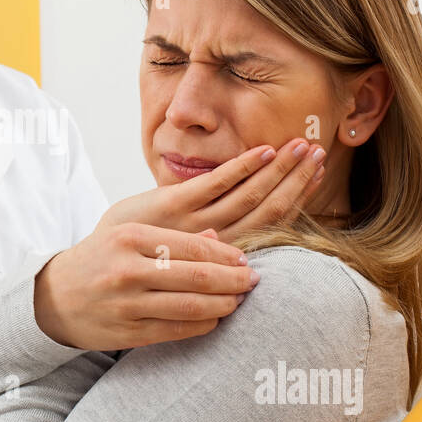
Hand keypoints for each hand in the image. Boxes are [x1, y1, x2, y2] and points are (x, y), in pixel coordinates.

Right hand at [33, 224, 259, 351]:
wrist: (52, 297)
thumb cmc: (97, 261)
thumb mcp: (125, 236)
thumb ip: (171, 237)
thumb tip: (219, 240)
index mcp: (130, 237)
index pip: (193, 246)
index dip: (226, 256)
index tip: (244, 260)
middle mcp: (128, 269)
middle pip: (198, 276)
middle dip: (233, 280)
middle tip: (252, 281)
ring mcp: (127, 304)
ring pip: (192, 306)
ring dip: (224, 305)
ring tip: (238, 301)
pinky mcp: (128, 332)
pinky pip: (178, 331)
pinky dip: (204, 325)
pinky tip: (214, 319)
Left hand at [99, 137, 326, 244]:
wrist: (102, 274)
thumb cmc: (147, 262)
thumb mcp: (187, 256)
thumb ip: (216, 244)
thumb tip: (249, 237)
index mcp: (224, 254)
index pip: (274, 224)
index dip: (299, 196)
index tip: (320, 173)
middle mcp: (217, 242)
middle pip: (270, 208)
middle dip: (297, 179)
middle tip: (319, 153)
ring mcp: (195, 222)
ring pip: (250, 196)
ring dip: (279, 170)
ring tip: (303, 147)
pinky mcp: (174, 205)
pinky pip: (216, 184)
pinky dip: (243, 167)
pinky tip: (265, 150)